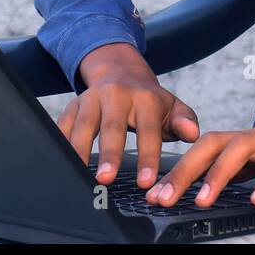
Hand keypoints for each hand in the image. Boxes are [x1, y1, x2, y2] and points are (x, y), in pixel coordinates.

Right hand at [57, 43, 200, 191]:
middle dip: (109, 154)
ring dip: (80, 150)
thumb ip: (185, 121)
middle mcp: (117, 95)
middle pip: (112, 127)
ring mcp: (92, 98)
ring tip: (79, 175)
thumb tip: (193, 134)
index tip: (146, 182)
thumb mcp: (173, 107)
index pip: (148, 130)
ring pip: (84, 125)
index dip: (147, 156)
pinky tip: (61, 162)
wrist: (121, 72)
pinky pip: (63, 124)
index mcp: (145, 98)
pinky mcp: (73, 104)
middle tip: (106, 180)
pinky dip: (61, 142)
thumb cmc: (149, 101)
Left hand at [143, 55, 254, 208]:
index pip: (206, 148)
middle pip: (212, 145)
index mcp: (254, 136)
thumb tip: (232, 183)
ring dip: (217, 175)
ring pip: (241, 150)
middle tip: (160, 197)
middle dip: (183, 171)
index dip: (180, 169)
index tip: (157, 191)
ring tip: (201, 201)